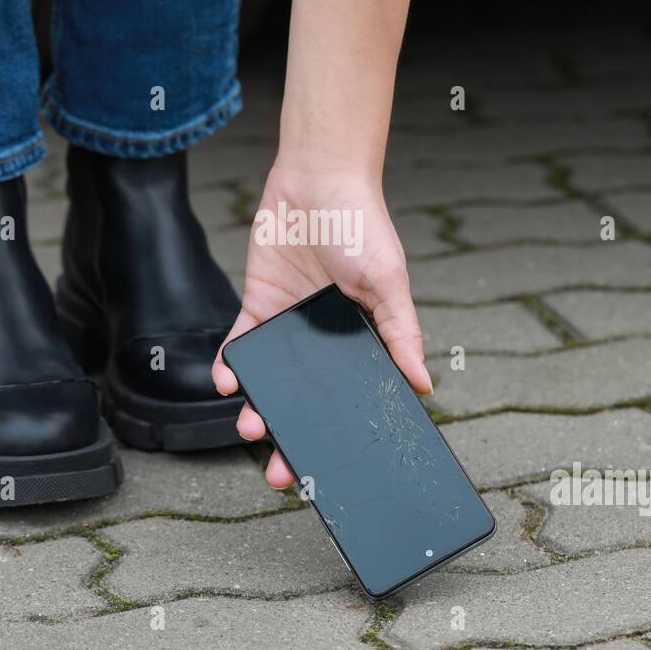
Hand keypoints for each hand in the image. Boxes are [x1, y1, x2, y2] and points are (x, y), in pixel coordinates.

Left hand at [211, 158, 431, 488]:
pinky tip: (228, 379)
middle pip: (307, 398)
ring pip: (272, 380)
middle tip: (282, 471)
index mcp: (362, 338)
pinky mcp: (259, 304)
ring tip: (252, 425)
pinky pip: (242, 344)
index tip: (331, 466)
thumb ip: (402, 333)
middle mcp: (324, 339)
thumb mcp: (390, 281)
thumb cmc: (363, 225)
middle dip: (292, 437)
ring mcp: (290, 324)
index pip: (351, 394)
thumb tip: (421, 385)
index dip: (340, 431)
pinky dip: (232, 364)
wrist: (318, 178)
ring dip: (259, 407)